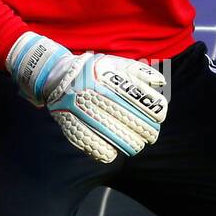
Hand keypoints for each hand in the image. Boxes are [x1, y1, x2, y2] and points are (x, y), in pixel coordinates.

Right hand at [6, 32, 167, 162]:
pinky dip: (106, 152)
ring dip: (130, 144)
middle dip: (146, 131)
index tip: (158, 117)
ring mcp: (81, 108)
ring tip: (136, 145)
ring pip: (115, 135)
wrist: (55, 76)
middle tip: (150, 135)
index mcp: (108, 76)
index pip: (140, 98)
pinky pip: (93, 144)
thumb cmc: (92, 71)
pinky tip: (113, 151)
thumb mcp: (113, 63)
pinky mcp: (70, 123)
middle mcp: (95, 91)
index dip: (154, 111)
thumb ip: (138, 71)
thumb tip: (160, 83)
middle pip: (130, 120)